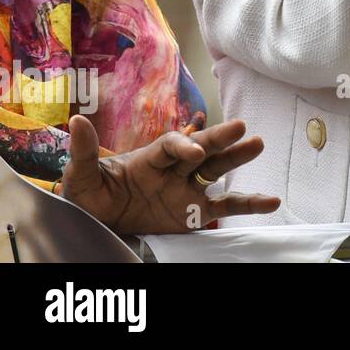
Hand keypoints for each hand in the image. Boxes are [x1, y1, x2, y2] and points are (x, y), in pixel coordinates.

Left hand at [59, 115, 280, 234]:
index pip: (170, 146)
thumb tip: (78, 121)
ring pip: (217, 171)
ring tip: (258, 144)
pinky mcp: (195, 214)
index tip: (195, 152)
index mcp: (149, 158)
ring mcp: (187, 190)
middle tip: (241, 126)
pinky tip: (272, 201)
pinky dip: (249, 204)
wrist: (98, 227)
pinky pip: (225, 207)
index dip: (183, 145)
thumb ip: (84, 153)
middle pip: (202, 149)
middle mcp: (174, 169)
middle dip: (220, 138)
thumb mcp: (82, 179)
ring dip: (237, 158)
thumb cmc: (90, 199)